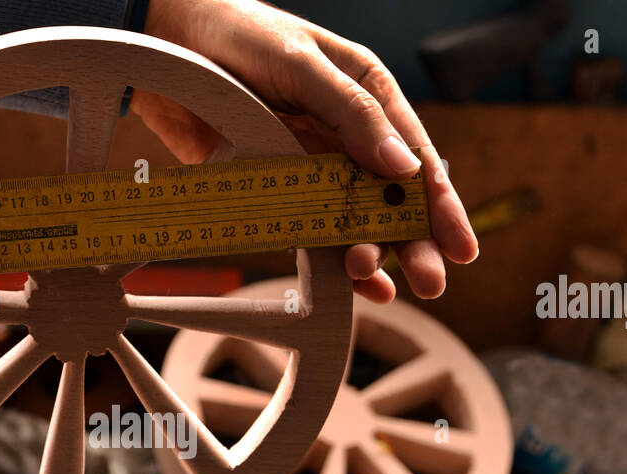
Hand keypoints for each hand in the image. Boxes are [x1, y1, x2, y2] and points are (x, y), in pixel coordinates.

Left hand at [138, 0, 476, 301]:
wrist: (165, 39)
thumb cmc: (238, 35)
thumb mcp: (299, 64)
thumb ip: (350, 112)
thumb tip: (403, 167)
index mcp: (369, 97)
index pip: (417, 159)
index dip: (442, 207)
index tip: (462, 249)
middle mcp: (347, 137)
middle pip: (392, 200)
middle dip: (415, 243)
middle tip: (431, 283)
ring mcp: (311, 166)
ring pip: (354, 222)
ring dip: (370, 253)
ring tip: (371, 276)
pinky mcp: (273, 189)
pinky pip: (309, 231)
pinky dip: (330, 260)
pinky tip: (354, 286)